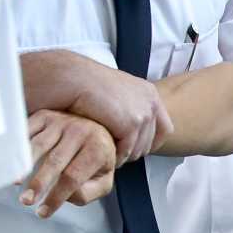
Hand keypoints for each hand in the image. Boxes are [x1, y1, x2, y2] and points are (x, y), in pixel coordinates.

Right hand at [19, 110, 119, 216]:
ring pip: (39, 145)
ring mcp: (61, 122)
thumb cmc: (96, 157)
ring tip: (15, 182)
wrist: (97, 124)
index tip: (43, 212)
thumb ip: (88, 193)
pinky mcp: (45, 116)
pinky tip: (10, 161)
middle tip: (26, 200)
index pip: (74, 177)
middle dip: (39, 183)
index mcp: (97, 149)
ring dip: (25, 165)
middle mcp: (80, 132)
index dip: (57, 196)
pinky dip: (18, 147)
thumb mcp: (102, 178)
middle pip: (55, 161)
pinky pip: (28, 131)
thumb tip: (65, 196)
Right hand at [22, 49, 172, 160]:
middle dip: (131, 151)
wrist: (67, 76)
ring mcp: (143, 111)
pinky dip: (112, 155)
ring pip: (138, 150)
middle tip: (110, 151)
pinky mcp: (131, 122)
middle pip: (151, 143)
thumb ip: (128, 111)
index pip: (165, 130)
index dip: (148, 144)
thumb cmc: (82, 86)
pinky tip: (98, 150)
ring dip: (120, 155)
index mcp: (149, 94)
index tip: (129, 149)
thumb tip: (136, 136)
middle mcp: (151, 101)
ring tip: (101, 150)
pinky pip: (127, 151)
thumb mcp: (114, 96)